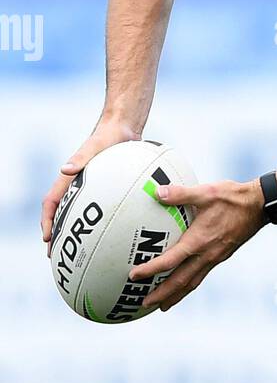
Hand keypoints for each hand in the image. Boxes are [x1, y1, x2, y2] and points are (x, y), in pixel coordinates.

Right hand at [42, 117, 139, 250]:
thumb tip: (65, 170)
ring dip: (74, 232)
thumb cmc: (109, 135)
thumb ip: (81, 157)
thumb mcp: (95, 146)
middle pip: (61, 214)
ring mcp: (91, 188)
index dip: (47, 221)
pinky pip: (99, 210)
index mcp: (70, 178)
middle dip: (56, 234)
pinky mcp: (106, 189)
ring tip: (79, 253)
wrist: (124, 127)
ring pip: (78, 214)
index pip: (51, 202)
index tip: (47, 238)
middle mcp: (77, 185)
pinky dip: (98, 224)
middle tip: (56, 255)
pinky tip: (110, 238)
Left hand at [130, 178, 265, 310]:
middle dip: (162, 294)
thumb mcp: (206, 192)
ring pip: (192, 282)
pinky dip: (189, 285)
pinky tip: (183, 285)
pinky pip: (201, 275)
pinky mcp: (221, 256)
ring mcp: (215, 257)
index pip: (171, 261)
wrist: (259, 206)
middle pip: (181, 281)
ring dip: (176, 295)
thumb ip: (181, 193)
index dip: (151, 270)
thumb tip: (157, 192)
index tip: (134, 276)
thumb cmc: (233, 197)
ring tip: (163, 306)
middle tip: (145, 304)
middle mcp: (207, 254)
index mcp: (199, 241)